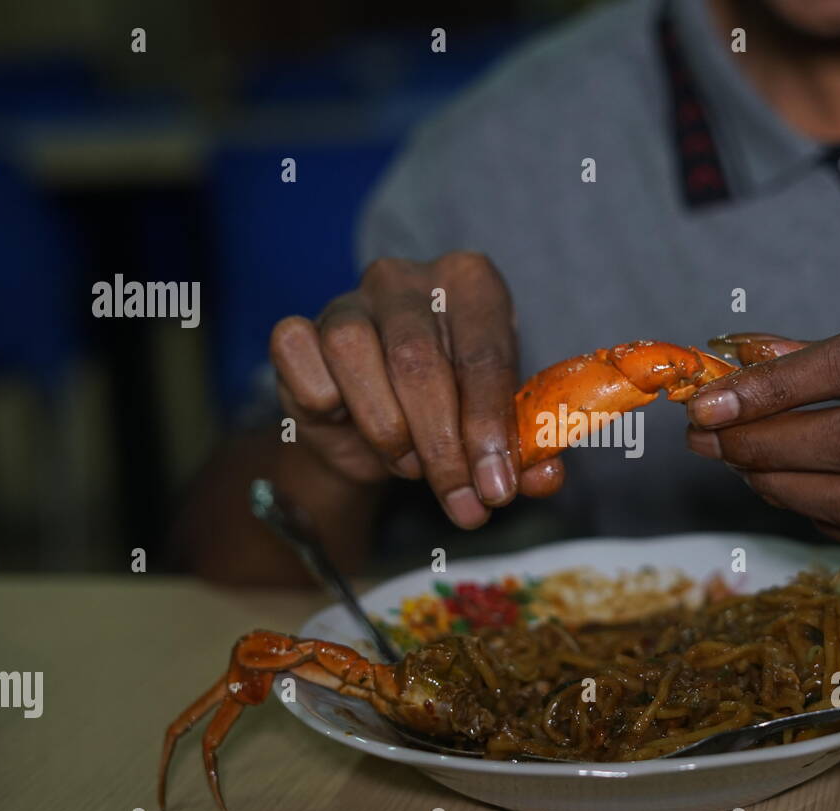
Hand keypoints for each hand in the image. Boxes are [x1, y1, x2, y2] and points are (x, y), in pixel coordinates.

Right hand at [270, 252, 563, 528]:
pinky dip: (325, 402)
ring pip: (355, 355)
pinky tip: (346, 422)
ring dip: (385, 428)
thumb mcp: (495, 430)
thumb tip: (543, 476)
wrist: (374, 429)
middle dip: (443, 448)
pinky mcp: (296, 326)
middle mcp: (407, 279)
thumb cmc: (449, 413)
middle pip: (420, 362)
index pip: (485, 355)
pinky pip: (299, 354)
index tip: (497, 488)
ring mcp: (348, 299)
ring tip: (409, 462)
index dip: (490, 428)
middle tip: (461, 501)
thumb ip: (524, 451)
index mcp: (472, 284)